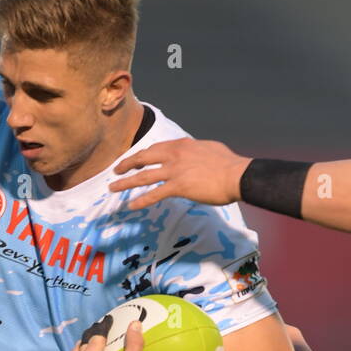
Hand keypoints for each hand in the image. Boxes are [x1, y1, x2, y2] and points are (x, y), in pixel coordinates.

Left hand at [110, 139, 250, 211]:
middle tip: (116, 169)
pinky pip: (154, 194)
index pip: (157, 148)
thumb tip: (196, 153)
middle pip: (144, 157)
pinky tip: (131, 206)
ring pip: (144, 175)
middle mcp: (175, 154)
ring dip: (126, 182)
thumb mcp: (210, 149)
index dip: (144, 154)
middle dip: (128, 163)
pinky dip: (141, 200)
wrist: (237, 175)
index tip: (136, 159)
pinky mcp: (178, 186)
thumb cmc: (228, 164)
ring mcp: (175, 170)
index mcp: (182, 145)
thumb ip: (197, 151)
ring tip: (113, 187)